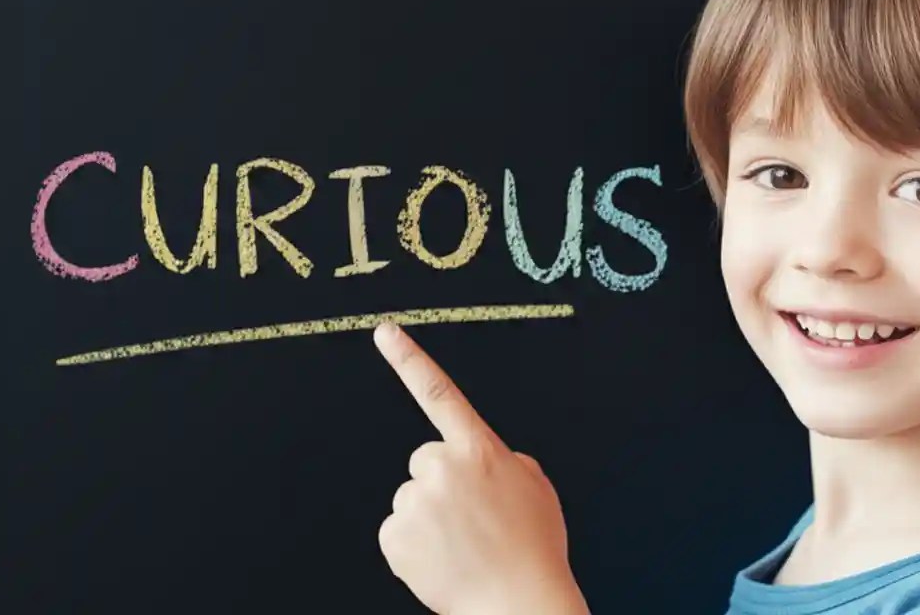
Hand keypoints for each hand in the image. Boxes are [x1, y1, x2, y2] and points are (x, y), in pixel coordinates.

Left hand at [374, 323, 588, 614]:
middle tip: (471, 519)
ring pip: (412, 499)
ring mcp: (416, 502)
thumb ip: (503, 460)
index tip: (384, 331)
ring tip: (463, 545)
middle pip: (425, 461)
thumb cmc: (533, 547)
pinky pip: (398, 531)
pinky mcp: (395, 536)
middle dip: (441, 483)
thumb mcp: (535, 486)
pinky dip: (415, 546)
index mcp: (480, 450)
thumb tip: (478, 463)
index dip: (410, 360)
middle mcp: (442, 467)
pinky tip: (443, 560)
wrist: (518, 603)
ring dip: (431, 518)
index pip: (440, 394)